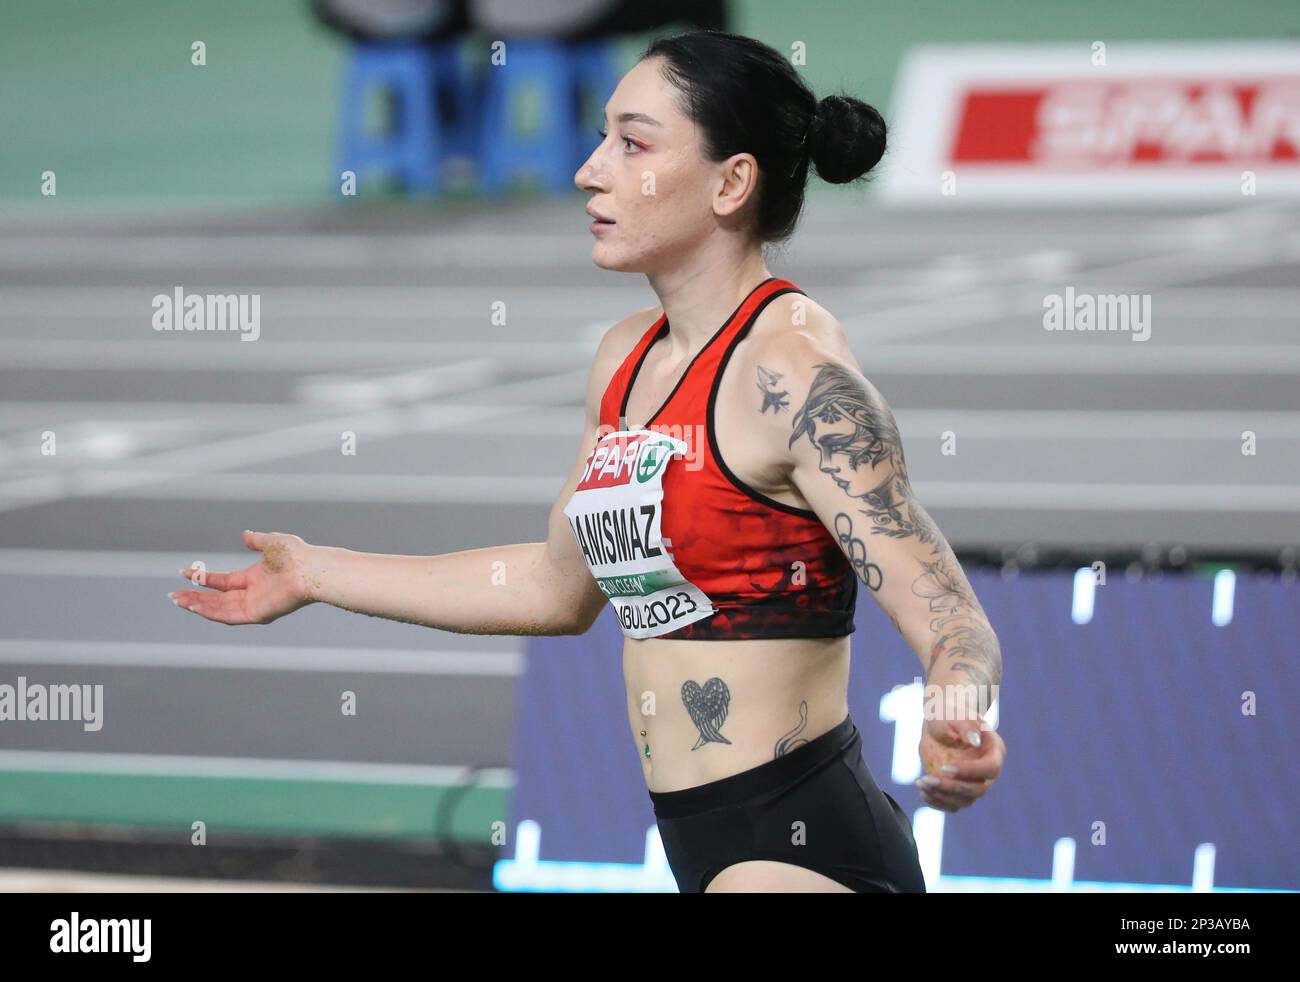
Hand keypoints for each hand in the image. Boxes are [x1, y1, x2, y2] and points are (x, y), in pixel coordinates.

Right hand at [169, 530, 314, 624]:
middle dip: (196, 597)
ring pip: (220, 609)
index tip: (185, 573)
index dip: (204, 579)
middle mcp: (254, 593)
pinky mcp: (258, 614)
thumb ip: (257, 540)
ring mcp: (255, 605)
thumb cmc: (297, 555)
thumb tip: (245, 534)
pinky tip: (195, 606)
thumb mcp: (272, 542)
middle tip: (173, 596)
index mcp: (255, 578)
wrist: (311, 569)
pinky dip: (211, 612)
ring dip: (198, 605)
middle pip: (218, 598)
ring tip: (178, 601)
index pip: (223, 581)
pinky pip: (229, 616)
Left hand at [915, 715, 1005, 812]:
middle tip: (928, 779)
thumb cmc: (950, 713)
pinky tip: (923, 793)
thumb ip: (966, 726)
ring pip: (965, 800)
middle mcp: (988, 771)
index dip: (970, 771)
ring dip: (943, 796)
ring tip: (922, 783)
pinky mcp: (959, 789)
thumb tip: (974, 740)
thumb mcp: (956, 714)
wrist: (939, 719)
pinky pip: (953, 804)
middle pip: (978, 790)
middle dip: (952, 787)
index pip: (990, 768)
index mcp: (994, 750)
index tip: (945, 767)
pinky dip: (938, 803)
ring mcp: (974, 782)